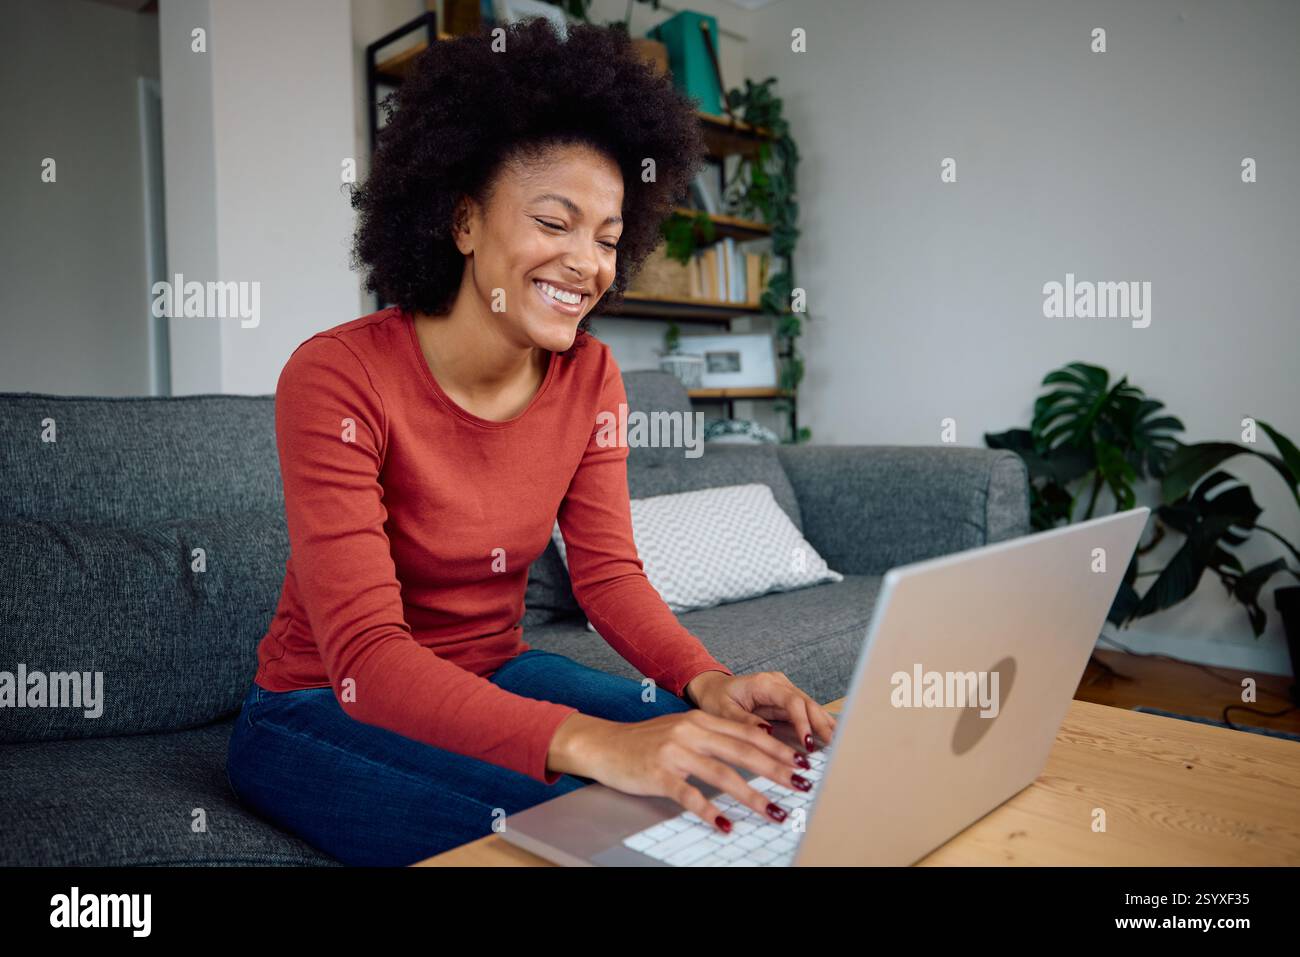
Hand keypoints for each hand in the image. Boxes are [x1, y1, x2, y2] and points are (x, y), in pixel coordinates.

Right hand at [546, 710, 813, 833]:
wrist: (603, 744)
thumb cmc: (644, 742)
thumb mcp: (680, 731)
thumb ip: (710, 737)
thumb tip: (749, 753)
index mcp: (700, 720)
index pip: (747, 733)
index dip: (777, 748)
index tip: (801, 761)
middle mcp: (691, 732)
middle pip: (742, 751)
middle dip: (776, 770)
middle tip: (801, 785)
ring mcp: (674, 752)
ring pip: (722, 774)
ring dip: (752, 796)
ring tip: (774, 812)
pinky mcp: (658, 773)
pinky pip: (689, 795)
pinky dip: (709, 811)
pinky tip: (725, 824)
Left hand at [685, 669, 838, 753]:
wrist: (713, 688)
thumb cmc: (716, 698)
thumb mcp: (722, 711)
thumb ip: (744, 721)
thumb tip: (767, 732)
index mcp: (763, 683)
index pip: (791, 701)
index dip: (803, 722)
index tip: (808, 743)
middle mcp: (778, 683)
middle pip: (806, 703)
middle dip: (821, 725)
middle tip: (835, 745)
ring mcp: (784, 690)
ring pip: (810, 706)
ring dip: (824, 724)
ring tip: (840, 742)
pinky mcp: (786, 700)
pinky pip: (805, 711)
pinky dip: (818, 723)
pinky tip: (832, 735)